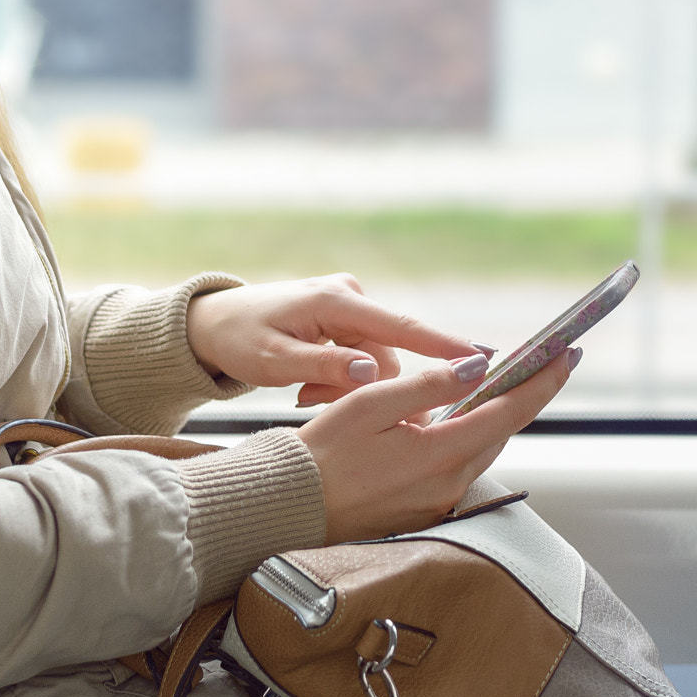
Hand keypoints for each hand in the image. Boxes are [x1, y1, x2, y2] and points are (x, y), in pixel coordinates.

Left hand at [185, 274, 479, 404]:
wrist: (214, 324)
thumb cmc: (239, 340)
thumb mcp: (271, 361)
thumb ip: (322, 368)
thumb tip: (370, 373)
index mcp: (336, 301)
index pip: (401, 327)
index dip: (443, 346)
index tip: (482, 360)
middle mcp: (350, 296)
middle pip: (387, 356)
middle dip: (361, 387)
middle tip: (310, 399)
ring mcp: (350, 306)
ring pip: (376, 363)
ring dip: (347, 387)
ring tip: (303, 394)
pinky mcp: (347, 319)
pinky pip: (363, 357)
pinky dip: (342, 378)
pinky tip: (308, 385)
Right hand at [298, 348, 577, 541]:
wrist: (290, 506)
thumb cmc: (322, 452)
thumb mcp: (371, 403)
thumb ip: (429, 386)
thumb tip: (479, 368)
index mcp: (440, 455)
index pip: (509, 411)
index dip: (542, 380)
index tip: (567, 353)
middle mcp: (448, 484)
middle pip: (502, 430)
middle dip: (526, 393)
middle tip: (544, 358)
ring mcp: (438, 501)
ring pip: (482, 447)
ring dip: (497, 414)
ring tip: (507, 380)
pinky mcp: (425, 508)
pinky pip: (460, 464)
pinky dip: (469, 435)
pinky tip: (461, 415)